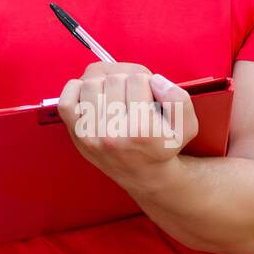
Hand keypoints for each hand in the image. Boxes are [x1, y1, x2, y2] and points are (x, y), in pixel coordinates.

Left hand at [57, 61, 198, 188]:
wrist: (143, 174)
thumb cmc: (163, 145)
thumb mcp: (186, 125)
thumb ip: (179, 99)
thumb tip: (154, 81)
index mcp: (141, 132)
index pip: (138, 79)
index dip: (147, 80)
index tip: (150, 95)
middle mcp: (112, 135)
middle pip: (114, 79)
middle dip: (127, 80)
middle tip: (134, 94)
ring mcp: (90, 135)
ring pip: (91, 83)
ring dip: (105, 83)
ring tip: (116, 95)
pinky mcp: (76, 134)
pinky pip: (67, 99)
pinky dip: (77, 90)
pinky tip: (94, 97)